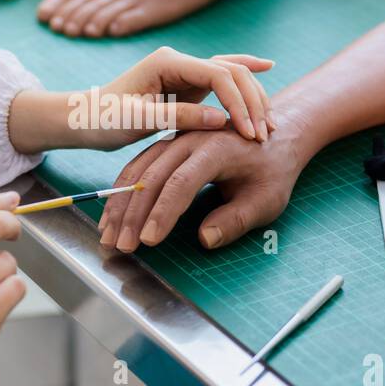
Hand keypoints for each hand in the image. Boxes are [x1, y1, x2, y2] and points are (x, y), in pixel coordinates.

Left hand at [8, 46, 276, 153]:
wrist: (84, 119)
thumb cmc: (103, 120)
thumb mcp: (137, 121)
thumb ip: (179, 118)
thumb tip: (222, 121)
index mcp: (168, 63)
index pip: (218, 75)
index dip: (238, 103)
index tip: (250, 133)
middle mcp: (179, 61)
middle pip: (231, 71)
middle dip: (253, 100)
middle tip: (267, 132)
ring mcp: (184, 71)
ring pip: (231, 75)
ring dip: (253, 96)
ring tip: (270, 122)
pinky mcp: (186, 85)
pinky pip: (223, 81)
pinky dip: (244, 82)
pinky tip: (267, 69)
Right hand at [98, 122, 308, 252]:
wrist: (275, 139)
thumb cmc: (272, 172)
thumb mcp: (267, 200)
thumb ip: (236, 220)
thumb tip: (204, 238)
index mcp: (217, 148)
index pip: (182, 182)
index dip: (163, 212)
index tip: (150, 240)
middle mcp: (191, 139)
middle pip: (153, 175)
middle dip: (134, 214)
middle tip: (123, 246)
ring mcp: (176, 140)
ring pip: (139, 170)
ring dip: (121, 205)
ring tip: (109, 236)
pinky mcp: (168, 147)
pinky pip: (139, 167)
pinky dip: (123, 193)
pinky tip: (113, 215)